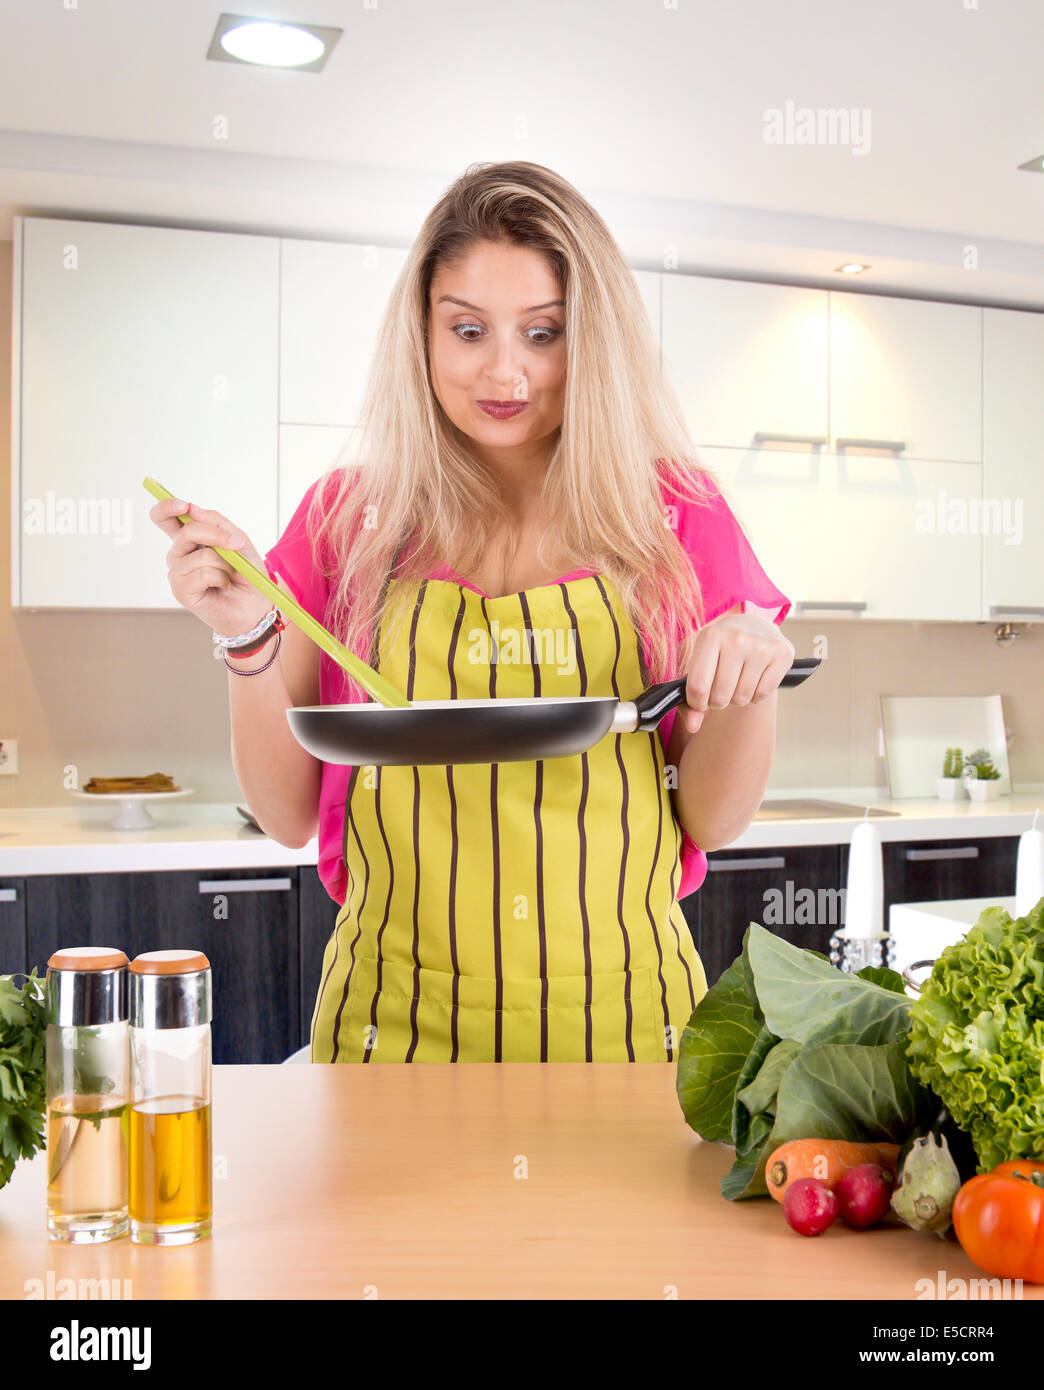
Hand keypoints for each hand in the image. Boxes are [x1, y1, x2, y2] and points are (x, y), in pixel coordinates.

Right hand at [149, 497, 271, 637]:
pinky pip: (203, 574)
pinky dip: (221, 578)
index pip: (164, 518)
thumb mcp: (239, 542)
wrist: (254, 606)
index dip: (167, 507)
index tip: (182, 505)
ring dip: (225, 564)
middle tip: (237, 545)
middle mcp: (178, 554)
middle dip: (217, 535)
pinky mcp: (180, 590)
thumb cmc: (245, 575)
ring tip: (228, 575)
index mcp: (188, 539)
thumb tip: (192, 509)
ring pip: (202, 555)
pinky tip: (222, 585)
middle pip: (187, 531)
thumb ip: (218, 523)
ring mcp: (177, 572)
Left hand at [679, 610, 794, 733]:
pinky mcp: (782, 654)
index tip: (700, 700)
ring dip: (738, 697)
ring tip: (738, 680)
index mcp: (710, 636)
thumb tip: (693, 726)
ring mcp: (761, 646)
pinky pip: (762, 694)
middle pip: (720, 696)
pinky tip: (755, 679)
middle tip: (722, 687)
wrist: (755, 625)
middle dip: (718, 700)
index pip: (698, 686)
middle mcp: (736, 638)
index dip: (697, 703)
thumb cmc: (720, 650)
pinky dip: (756, 695)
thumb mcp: (699, 664)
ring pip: (742, 698)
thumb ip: (689, 700)